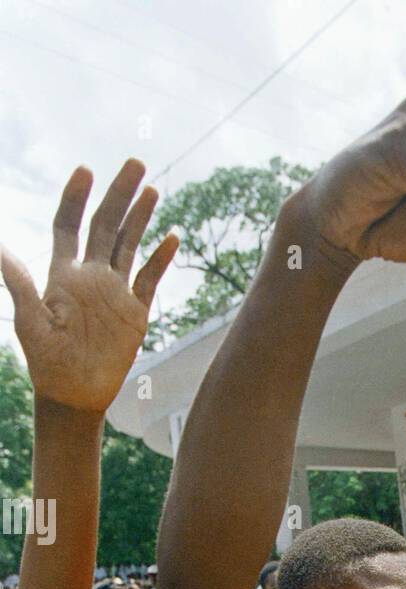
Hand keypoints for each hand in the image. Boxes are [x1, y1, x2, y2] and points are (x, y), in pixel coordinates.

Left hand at [1, 160, 177, 412]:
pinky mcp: (134, 312)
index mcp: (62, 274)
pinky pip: (149, 278)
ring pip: (129, 244)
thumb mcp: (29, 321)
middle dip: (118, 194)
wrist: (74, 394)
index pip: (69, 225)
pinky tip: (171, 237)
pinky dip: (161, 258)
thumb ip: (21, 283)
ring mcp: (114, 292)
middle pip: (105, 225)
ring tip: (152, 189)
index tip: (85, 170)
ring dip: (140, 217)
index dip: (75, 197)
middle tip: (134, 164)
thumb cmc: (46, 362)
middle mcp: (90, 276)